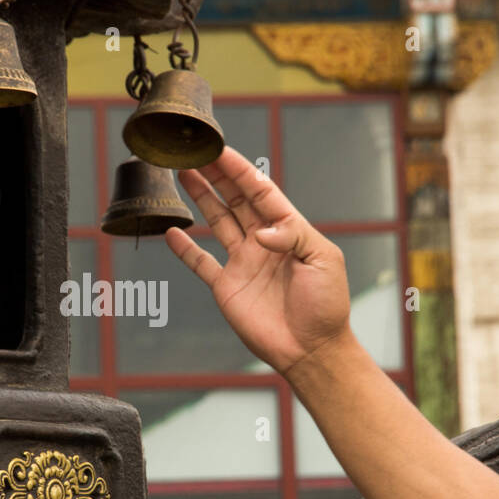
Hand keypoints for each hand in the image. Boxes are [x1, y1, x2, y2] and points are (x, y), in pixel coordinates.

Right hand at [165, 148, 352, 375]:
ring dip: (202, 198)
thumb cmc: (326, 305)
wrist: (312, 350)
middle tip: (194, 152)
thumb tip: (261, 231)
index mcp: (288, 229)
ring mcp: (244, 263)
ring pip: (218, 221)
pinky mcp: (228, 287)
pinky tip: (173, 232)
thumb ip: (293, 236)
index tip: (218, 149)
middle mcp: (263, 241)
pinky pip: (202, 263)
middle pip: (235, 199)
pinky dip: (186, 249)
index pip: (259, 191)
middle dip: (216, 174)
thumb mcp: (323, 259)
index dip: (238, 170)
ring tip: (183, 174)